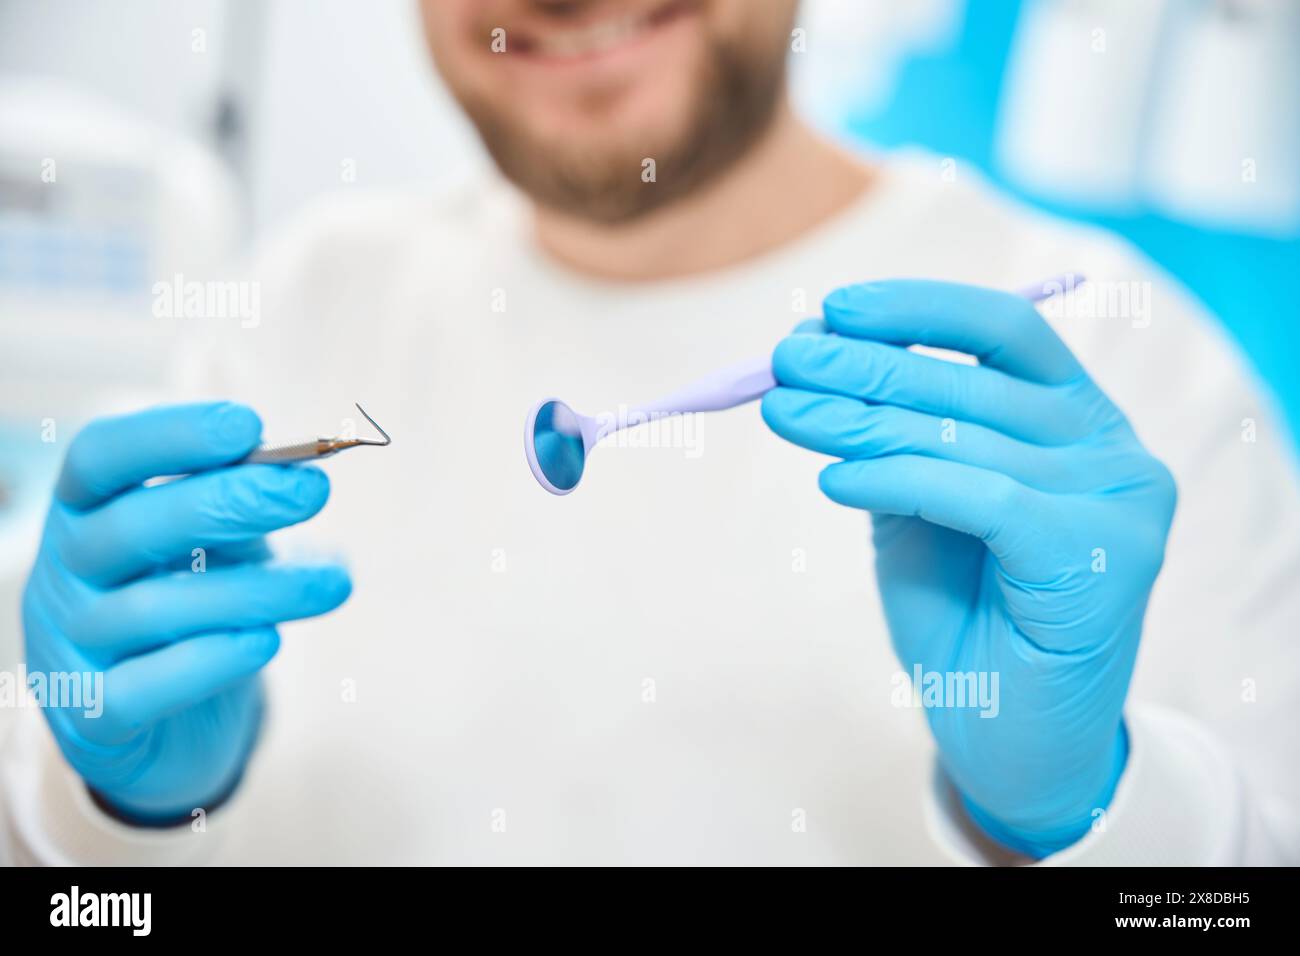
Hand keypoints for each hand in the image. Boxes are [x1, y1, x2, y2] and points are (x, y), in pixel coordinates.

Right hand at [23, 403, 350, 823]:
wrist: (165, 728)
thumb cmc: (193, 606)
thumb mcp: (213, 545)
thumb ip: (238, 507)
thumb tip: (299, 474)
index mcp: (84, 513)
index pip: (101, 456)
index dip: (169, 435)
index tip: (250, 424)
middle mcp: (62, 574)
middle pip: (129, 526)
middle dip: (227, 502)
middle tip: (311, 493)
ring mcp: (67, 648)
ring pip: (150, 610)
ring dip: (253, 590)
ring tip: (333, 585)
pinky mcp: (92, 720)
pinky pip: (143, 689)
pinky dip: (210, 661)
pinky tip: (267, 643)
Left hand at [762, 280, 1176, 856]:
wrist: (1010, 742)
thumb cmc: (964, 620)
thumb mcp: (919, 508)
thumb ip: (890, 438)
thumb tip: (816, 354)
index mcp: (1079, 419)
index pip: (1007, 329)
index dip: (920, 308)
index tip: (835, 310)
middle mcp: (1113, 449)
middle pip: (974, 382)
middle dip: (865, 367)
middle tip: (784, 362)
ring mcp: (1119, 501)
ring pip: (967, 438)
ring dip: (860, 420)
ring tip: (787, 412)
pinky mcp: (1100, 555)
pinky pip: (980, 495)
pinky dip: (898, 480)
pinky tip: (835, 480)